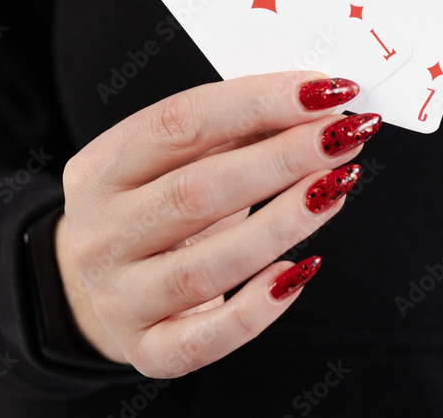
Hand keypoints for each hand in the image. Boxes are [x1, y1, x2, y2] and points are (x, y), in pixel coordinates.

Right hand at [54, 71, 379, 377]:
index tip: (322, 91)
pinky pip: (208, 338)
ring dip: (284, 223)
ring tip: (337, 188)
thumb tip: (314, 105)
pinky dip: (259, 308)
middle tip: (343, 136)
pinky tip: (303, 270)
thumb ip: (235, 131)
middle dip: (281, 159)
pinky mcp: (148, 350)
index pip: (179, 123)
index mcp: (100, 170)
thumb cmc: (159, 208)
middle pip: (196, 193)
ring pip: (208, 267)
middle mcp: (100, 235)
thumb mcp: (178, 161)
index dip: (256, 103)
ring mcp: (119, 299)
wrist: (106, 288)